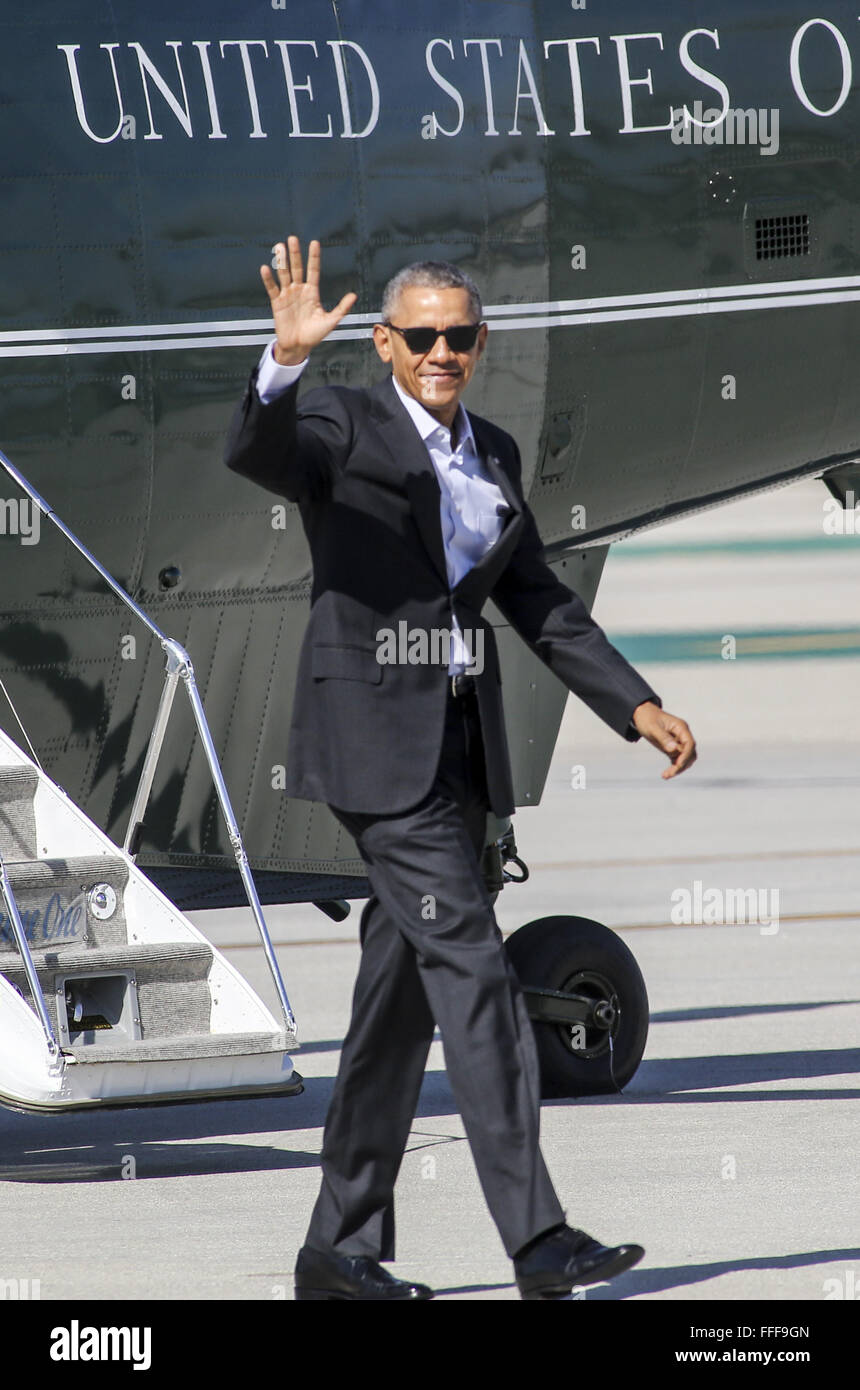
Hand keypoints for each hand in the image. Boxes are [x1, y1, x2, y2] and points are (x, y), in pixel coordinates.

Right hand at [260, 236, 356, 365]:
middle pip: (297, 268)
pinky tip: (266, 268)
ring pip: (284, 274)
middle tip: (292, 238)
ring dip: (281, 261)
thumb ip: (342, 308)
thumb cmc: (315, 335)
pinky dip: (268, 279)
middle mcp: (299, 290)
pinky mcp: (277, 303)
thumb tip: (354, 295)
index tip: (314, 243)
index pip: (313, 270)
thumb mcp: (331, 321)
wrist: (299, 346)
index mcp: (312, 292)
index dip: (314, 257)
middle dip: (295, 254)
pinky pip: (272, 288)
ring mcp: (287, 295)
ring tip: (279, 247)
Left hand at [632, 701, 696, 778]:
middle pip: (690, 753)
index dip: (686, 755)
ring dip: (678, 768)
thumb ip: (663, 738)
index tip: (678, 765)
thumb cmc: (647, 718)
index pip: (690, 744)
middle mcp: (682, 735)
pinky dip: (673, 767)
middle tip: (669, 773)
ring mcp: (678, 742)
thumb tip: (674, 749)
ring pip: (685, 758)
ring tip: (665, 775)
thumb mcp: (653, 728)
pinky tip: (665, 775)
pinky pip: (677, 760)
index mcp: (681, 727)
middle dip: (682, 764)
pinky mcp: (672, 748)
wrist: (641, 714)